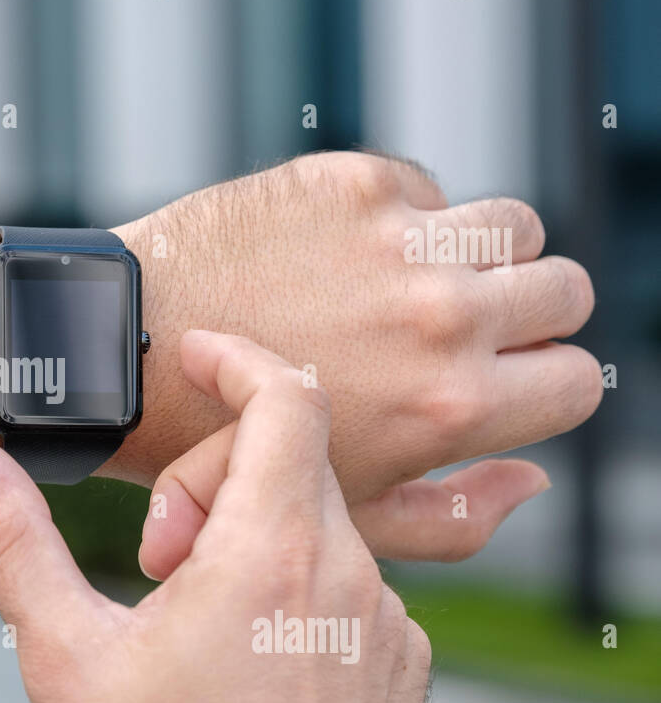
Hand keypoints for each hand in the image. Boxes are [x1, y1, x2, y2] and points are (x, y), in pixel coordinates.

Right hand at [0, 331, 430, 702]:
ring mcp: (387, 627)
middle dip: (212, 479)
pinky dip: (296, 586)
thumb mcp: (65, 655)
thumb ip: (12, 539)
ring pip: (319, 523)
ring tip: (197, 621)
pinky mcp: (401, 669)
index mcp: (271, 554)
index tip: (196, 358)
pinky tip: (246, 657)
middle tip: (159, 561)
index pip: (286, 397)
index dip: (237, 358)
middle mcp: (349, 578)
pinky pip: (351, 582)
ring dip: (251, 537)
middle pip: (290, 459)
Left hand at [109, 151, 600, 560]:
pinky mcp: (350, 183)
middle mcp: (440, 318)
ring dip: (477, 257)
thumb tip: (535, 479)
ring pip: (512, 227)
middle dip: (526, 313)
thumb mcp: (339, 519)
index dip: (541, 383)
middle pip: (566, 288)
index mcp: (449, 408)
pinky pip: (427, 190)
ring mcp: (398, 241)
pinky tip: (340, 257)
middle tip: (460, 329)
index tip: (500, 378)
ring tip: (408, 287)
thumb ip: (453, 517)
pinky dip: (402, 220)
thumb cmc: (222, 444)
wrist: (122, 349)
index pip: (580, 379)